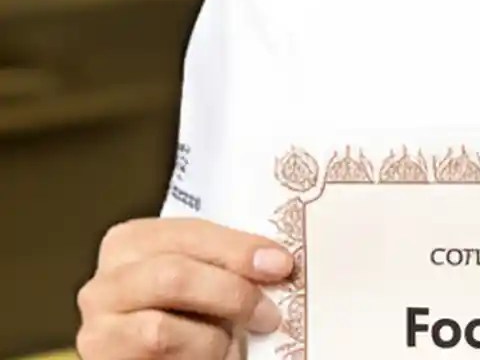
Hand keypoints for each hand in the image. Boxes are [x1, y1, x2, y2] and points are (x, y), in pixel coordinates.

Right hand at [77, 218, 294, 358]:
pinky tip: (214, 359)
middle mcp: (103, 284)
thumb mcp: (206, 280)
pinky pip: (158, 359)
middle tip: (269, 315)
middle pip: (173, 276)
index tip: (281, 264)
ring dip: (211, 341)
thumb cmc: (189, 316)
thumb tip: (276, 263)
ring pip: (160, 332)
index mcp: (132, 243)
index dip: (238, 248)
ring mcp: (97, 330)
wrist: (162, 357)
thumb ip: (227, 265)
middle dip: (231, 294)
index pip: (189, 233)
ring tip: (232, 346)